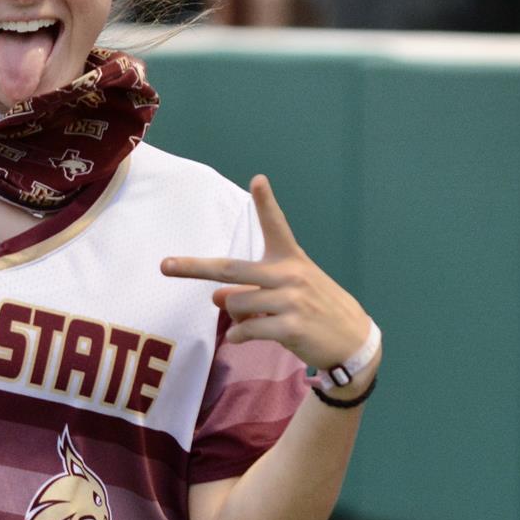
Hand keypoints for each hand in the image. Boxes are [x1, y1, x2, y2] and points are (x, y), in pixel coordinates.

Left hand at [159, 175, 374, 376]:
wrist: (353, 339)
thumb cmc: (315, 308)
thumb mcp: (287, 290)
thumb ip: (251, 287)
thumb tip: (215, 296)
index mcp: (290, 258)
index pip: (276, 225)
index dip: (266, 202)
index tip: (258, 180)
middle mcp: (290, 274)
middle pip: (231, 269)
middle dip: (194, 267)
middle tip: (166, 266)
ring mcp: (291, 300)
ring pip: (234, 304)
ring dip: (234, 316)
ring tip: (254, 319)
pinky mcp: (291, 327)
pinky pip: (246, 330)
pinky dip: (239, 336)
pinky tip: (246, 336)